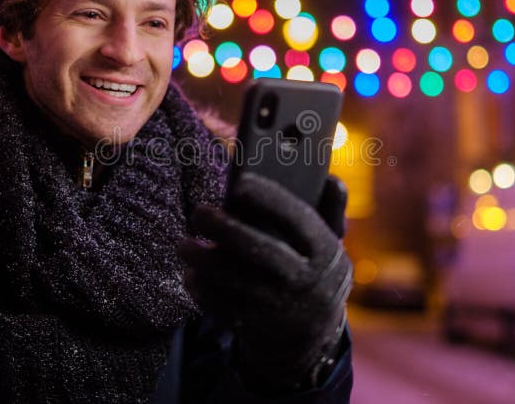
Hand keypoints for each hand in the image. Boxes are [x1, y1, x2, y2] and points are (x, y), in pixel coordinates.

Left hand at [179, 173, 352, 391]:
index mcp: (325, 252)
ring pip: (235, 282)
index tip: (239, 182)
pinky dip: (203, 290)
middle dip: (225, 228)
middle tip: (199, 212)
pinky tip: (190, 274)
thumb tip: (331, 180)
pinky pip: (224, 307)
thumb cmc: (313, 269)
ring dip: (204, 261)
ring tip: (184, 244)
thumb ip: (329, 210)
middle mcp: (305, 280)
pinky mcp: (257, 328)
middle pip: (261, 249)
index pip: (298, 219)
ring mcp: (280, 308)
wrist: (310, 335)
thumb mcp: (330, 243)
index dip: (269, 198)